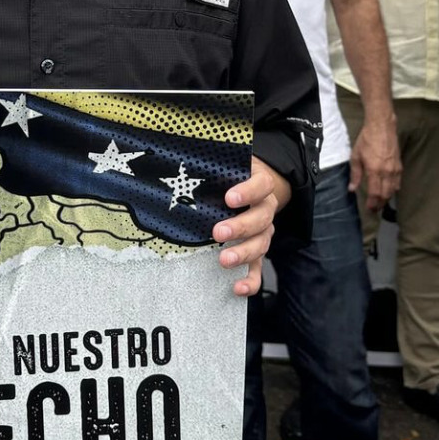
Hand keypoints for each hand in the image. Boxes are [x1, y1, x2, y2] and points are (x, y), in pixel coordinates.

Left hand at [212, 157, 285, 296]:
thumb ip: (209, 161)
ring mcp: (263, 232)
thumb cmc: (229, 176)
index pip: (261, 185)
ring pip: (261, 244)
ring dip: (243, 253)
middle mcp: (265, 209)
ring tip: (223, 260)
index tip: (229, 197)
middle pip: (262, 218)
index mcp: (259, 184)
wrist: (248, 188)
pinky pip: (258, 268)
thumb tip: (173, 151)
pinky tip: (237, 287)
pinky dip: (250, 280)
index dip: (248, 191)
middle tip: (218, 232)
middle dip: (240, 226)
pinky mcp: (257, 251)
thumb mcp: (224, 164)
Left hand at [349, 118, 400, 211]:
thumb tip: (352, 189)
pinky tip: (390, 191)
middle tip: (375, 209)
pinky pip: (398, 181)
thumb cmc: (366, 140)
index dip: (372, 203)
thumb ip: (355, 175)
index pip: (375, 193)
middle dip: (380, 204)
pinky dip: (394, 189)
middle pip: (385, 194)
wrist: (381, 127)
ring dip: (387, 198)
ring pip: (393, 189)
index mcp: (374, 171)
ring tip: (381, 203)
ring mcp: (395, 169)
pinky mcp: (399, 165)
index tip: (370, 209)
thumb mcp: (356, 157)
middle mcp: (387, 172)